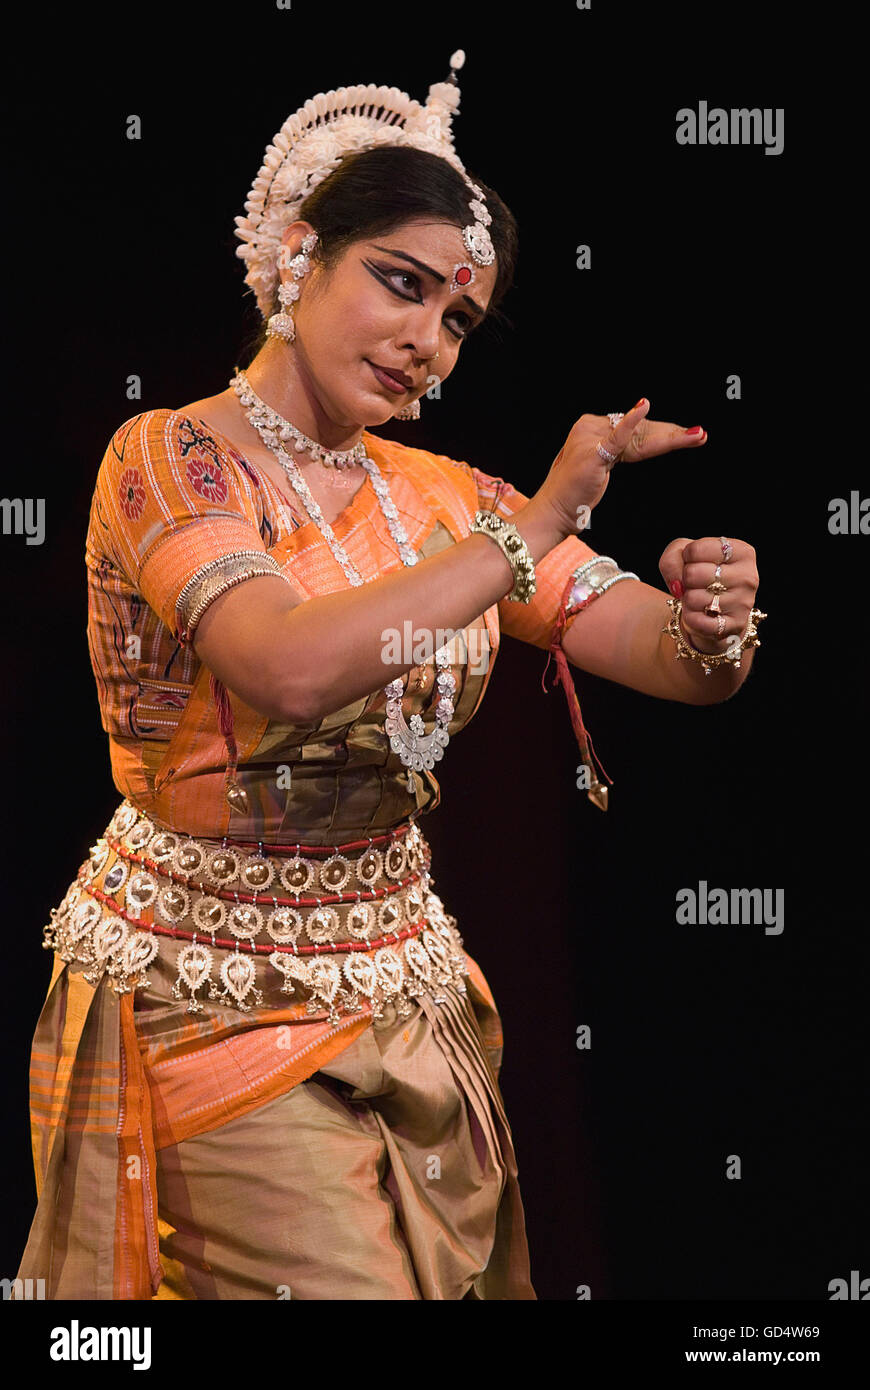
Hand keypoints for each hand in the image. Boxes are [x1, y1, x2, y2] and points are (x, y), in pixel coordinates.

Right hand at [536, 399, 708, 536]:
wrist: (552, 511)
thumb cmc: (572, 494)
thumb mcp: (597, 469)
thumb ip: (613, 452)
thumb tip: (633, 445)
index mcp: (591, 427)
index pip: (635, 428)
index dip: (663, 432)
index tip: (687, 435)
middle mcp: (590, 427)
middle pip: (641, 431)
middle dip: (673, 435)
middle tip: (700, 434)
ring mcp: (590, 439)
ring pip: (638, 436)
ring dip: (671, 436)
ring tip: (697, 434)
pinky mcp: (592, 454)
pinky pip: (616, 438)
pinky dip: (631, 422)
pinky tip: (644, 406)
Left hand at [659, 537, 759, 653]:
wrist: (715, 608)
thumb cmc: (700, 573)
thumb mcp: (684, 554)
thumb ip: (672, 558)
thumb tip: (678, 585)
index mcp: (741, 551)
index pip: (696, 550)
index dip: (686, 557)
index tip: (696, 561)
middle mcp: (748, 576)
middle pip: (693, 573)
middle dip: (686, 579)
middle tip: (697, 583)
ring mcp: (743, 603)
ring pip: (693, 599)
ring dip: (688, 600)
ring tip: (700, 598)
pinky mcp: (734, 626)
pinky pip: (697, 621)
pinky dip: (690, 619)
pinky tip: (701, 614)